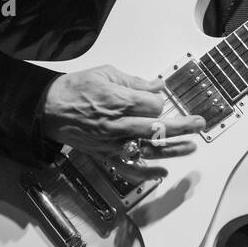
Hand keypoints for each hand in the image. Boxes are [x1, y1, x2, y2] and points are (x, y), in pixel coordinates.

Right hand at [40, 65, 204, 181]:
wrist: (48, 109)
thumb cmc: (74, 89)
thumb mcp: (105, 73)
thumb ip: (134, 81)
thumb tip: (157, 85)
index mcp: (120, 100)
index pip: (155, 105)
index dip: (159, 101)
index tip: (155, 98)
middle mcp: (119, 124)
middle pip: (159, 127)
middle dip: (183, 126)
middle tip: (199, 123)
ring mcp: (113, 142)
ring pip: (149, 149)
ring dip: (173, 150)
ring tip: (191, 147)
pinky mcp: (105, 154)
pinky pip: (128, 168)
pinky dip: (146, 173)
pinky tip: (163, 173)